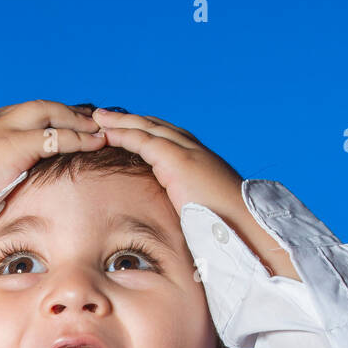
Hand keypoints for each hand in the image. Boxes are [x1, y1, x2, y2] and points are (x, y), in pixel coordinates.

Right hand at [0, 100, 106, 234]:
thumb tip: (10, 179)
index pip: (29, 112)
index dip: (54, 116)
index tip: (73, 121)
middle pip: (44, 107)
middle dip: (72, 112)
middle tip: (96, 120)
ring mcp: (6, 129)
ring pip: (53, 116)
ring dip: (81, 122)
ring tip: (102, 130)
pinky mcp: (15, 144)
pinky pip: (56, 137)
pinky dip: (79, 138)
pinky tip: (95, 142)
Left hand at [90, 107, 244, 223]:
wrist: (248, 230)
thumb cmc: (230, 232)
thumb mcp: (204, 216)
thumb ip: (189, 211)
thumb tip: (180, 227)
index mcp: (202, 164)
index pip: (169, 140)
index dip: (146, 133)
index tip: (126, 130)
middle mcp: (196, 152)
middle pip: (157, 128)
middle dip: (131, 120)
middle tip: (106, 116)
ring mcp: (189, 153)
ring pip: (148, 128)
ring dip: (121, 121)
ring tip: (98, 117)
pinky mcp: (179, 161)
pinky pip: (144, 141)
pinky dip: (124, 133)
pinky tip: (106, 131)